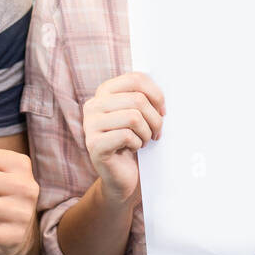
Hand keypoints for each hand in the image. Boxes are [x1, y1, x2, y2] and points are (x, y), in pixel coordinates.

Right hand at [82, 72, 164, 204]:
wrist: (123, 176)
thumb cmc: (134, 141)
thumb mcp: (140, 114)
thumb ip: (145, 98)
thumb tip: (165, 89)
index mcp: (104, 92)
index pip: (135, 79)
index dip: (156, 94)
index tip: (163, 111)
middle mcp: (93, 105)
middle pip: (137, 99)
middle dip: (155, 118)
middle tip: (157, 132)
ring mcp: (90, 125)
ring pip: (134, 117)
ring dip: (146, 132)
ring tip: (143, 140)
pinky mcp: (94, 145)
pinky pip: (127, 136)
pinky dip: (137, 144)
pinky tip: (133, 149)